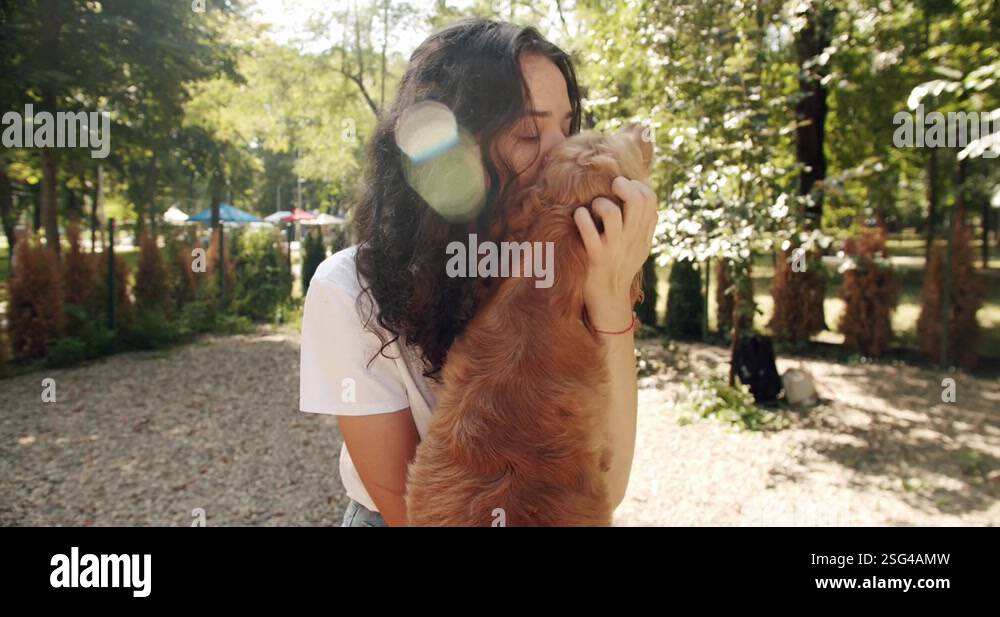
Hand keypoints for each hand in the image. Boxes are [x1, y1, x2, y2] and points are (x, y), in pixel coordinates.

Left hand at [573, 176, 656, 330]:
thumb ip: (645, 228)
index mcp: (642, 235)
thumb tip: (652, 207)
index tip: (623, 188)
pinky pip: (588, 231)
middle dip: (621, 186)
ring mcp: (613, 249)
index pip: (650, 199)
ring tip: (594, 208)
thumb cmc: (620, 270)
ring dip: (599, 203)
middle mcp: (631, 240)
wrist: (609, 300)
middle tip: (610, 188)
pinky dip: (581, 218)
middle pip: (636, 201)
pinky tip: (579, 217)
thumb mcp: (640, 250)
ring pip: (611, 213)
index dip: (637, 186)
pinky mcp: (595, 258)